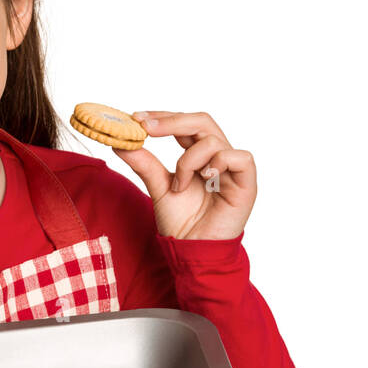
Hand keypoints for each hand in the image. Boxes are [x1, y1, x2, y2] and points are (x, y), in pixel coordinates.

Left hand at [111, 111, 255, 240]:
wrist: (193, 251)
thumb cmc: (181, 222)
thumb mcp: (157, 188)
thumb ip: (144, 164)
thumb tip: (120, 143)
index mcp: (197, 155)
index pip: (184, 123)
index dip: (163, 117)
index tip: (137, 118)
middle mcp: (216, 157)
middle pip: (201, 121)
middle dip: (171, 122)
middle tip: (146, 127)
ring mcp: (232, 169)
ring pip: (213, 140)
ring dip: (188, 160)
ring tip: (179, 185)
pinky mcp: (246, 183)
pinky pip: (239, 157)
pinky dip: (218, 163)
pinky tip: (204, 178)